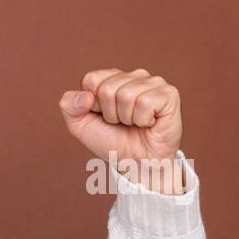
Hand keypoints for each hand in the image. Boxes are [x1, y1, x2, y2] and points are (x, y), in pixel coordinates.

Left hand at [59, 68, 182, 172]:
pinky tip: (149, 123)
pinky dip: (142, 120)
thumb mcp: (80, 125)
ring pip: (126, 95)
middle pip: (107, 88)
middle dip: (109, 113)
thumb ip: (69, 106)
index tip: (103, 116)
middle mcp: (134, 76)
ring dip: (126, 118)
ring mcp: (153, 82)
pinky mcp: (169, 94)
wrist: (134, 163)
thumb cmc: (110, 141)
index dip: (92, 104)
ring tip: (135, 123)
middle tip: (121, 123)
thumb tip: (85, 95)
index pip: (91, 79)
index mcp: (112, 78)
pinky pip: (144, 102)